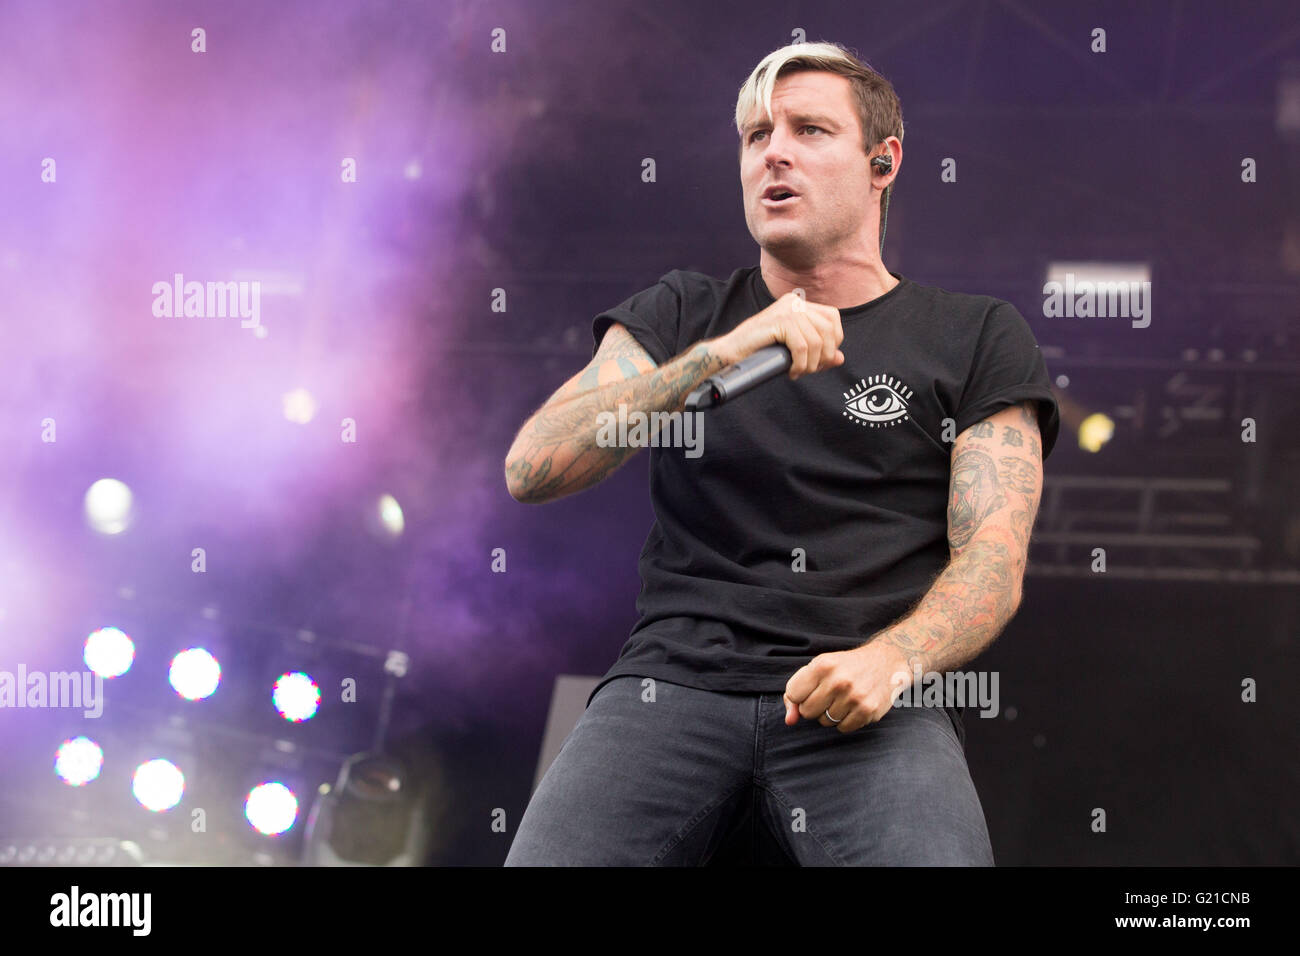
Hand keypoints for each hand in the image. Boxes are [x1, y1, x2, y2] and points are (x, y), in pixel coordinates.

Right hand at [719, 290, 843, 378]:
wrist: (732, 351)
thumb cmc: (760, 350)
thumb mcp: (794, 350)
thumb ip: (818, 352)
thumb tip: (841, 359)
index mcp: (799, 303)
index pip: (832, 318)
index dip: (834, 342)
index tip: (820, 360)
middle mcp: (795, 302)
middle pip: (828, 330)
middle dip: (824, 356)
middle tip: (810, 370)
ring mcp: (787, 309)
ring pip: (816, 341)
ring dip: (811, 363)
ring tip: (799, 372)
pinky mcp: (780, 320)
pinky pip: (802, 347)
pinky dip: (801, 364)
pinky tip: (791, 371)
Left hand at [783, 642, 913, 732]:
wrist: (886, 662)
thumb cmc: (846, 667)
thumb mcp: (819, 668)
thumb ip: (796, 693)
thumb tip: (789, 721)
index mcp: (823, 665)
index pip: (794, 694)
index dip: (800, 695)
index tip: (811, 689)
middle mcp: (838, 681)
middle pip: (807, 712)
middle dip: (814, 706)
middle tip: (828, 695)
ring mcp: (854, 697)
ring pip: (825, 722)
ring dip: (830, 714)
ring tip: (843, 698)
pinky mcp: (868, 711)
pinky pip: (843, 728)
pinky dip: (845, 721)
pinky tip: (854, 706)